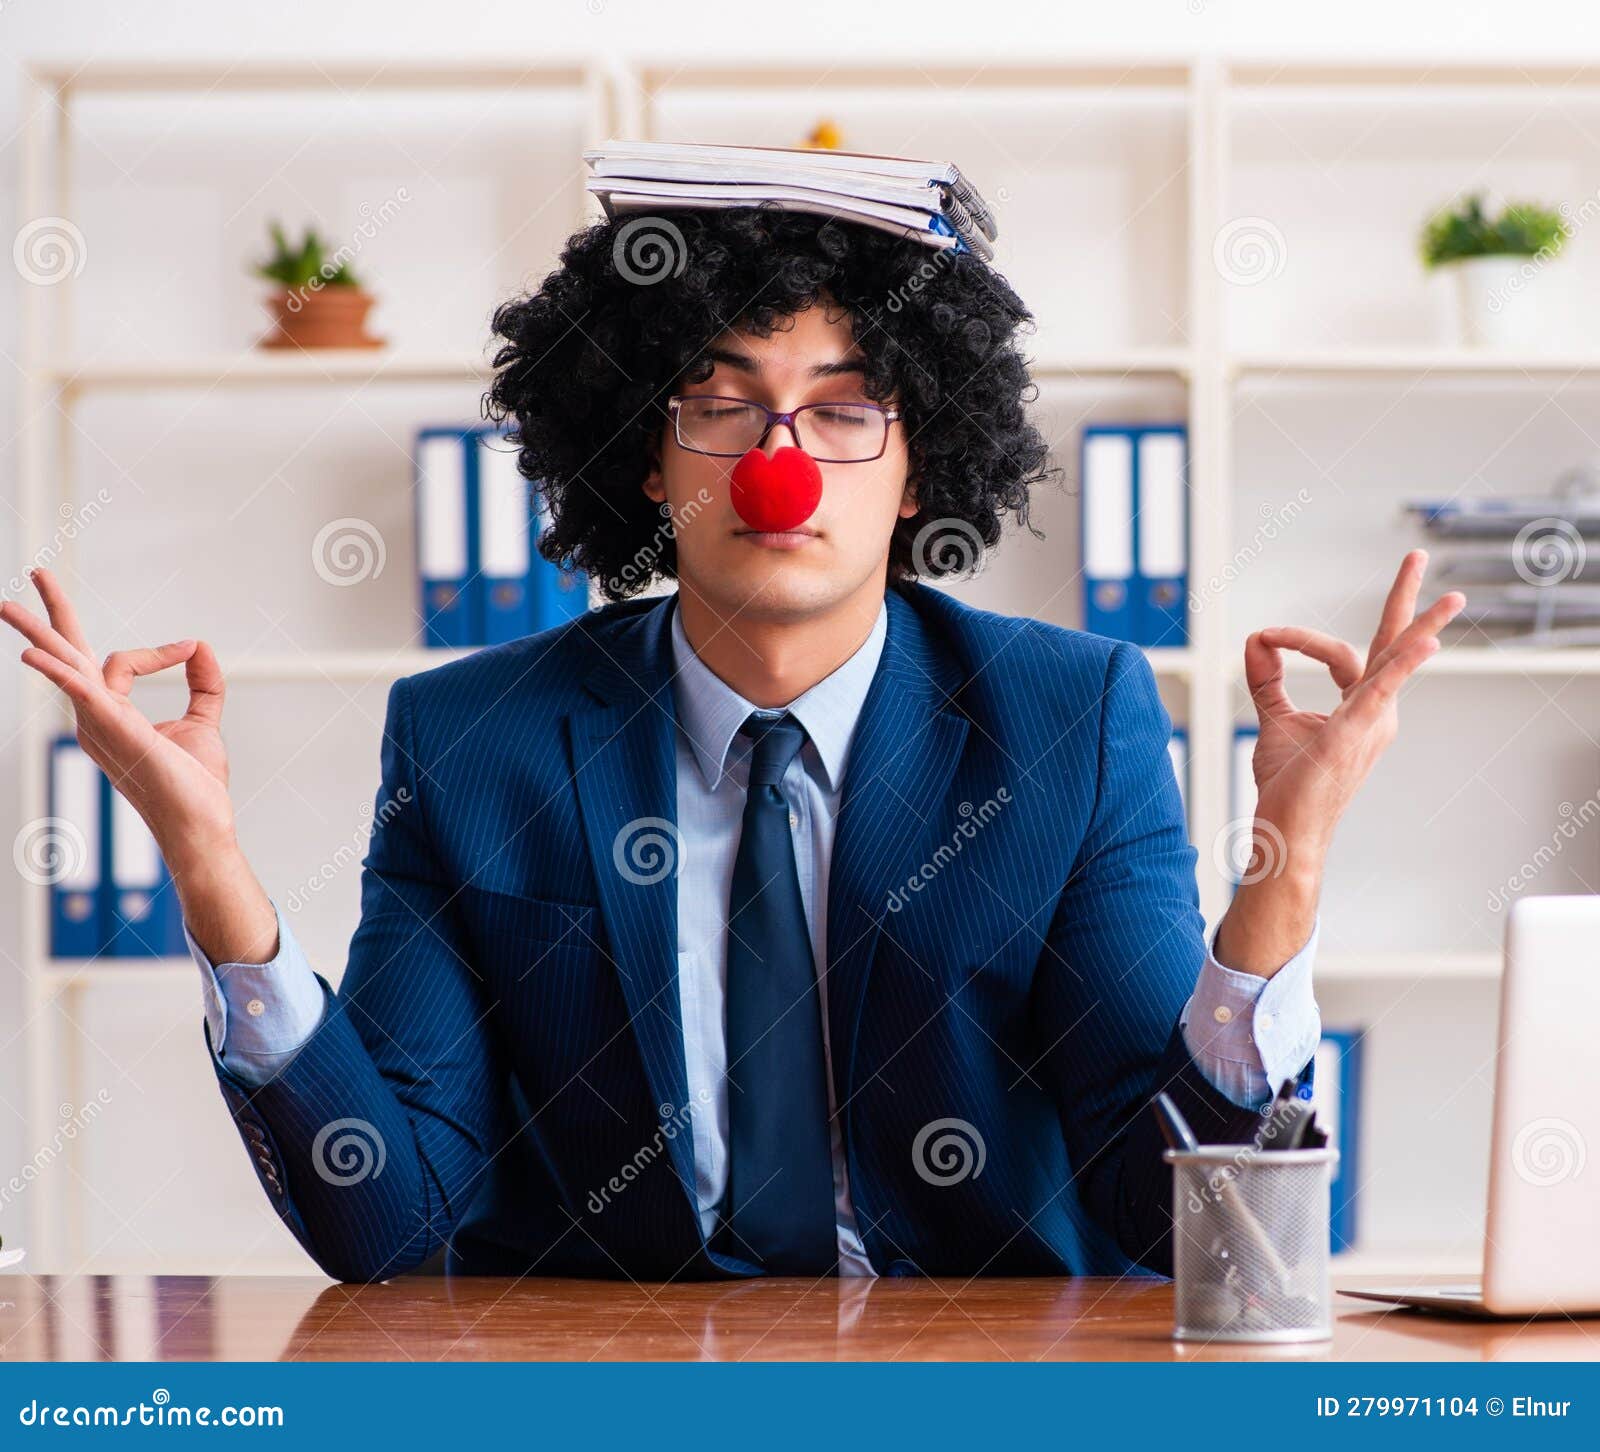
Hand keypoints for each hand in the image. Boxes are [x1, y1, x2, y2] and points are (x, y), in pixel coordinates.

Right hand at [1, 566, 234, 865]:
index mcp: (113, 712)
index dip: (158, 650)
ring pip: (67, 666)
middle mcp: (96, 716)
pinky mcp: (113, 729)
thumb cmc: (195, 782)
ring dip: (40, 634)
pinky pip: (80, 693)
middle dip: (51, 616)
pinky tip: (33, 656)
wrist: (200, 820)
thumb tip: (202, 645)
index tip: (190, 647)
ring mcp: (98, 723)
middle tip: (37, 573)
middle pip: (69, 654)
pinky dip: (58, 671)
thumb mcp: (204, 720)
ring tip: (6, 603)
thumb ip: (204, 682)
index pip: (120, 661)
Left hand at [1212, 550, 1465, 974]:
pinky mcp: (1357, 732)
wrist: (1286, 828)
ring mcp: (1372, 721)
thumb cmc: (1288, 784)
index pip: (1340, 652)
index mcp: (1360, 705)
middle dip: (1406, 600)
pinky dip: (1402, 664)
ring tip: (1447, 596)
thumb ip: (1267, 678)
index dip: (1298, 639)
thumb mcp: (1274, 718)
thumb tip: (1255, 639)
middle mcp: (1376, 710)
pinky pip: (1383, 689)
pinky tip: (1425, 643)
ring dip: (1420, 626)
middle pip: (1393, 643)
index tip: (1264, 638)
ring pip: (1396, 661)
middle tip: (1418, 558)